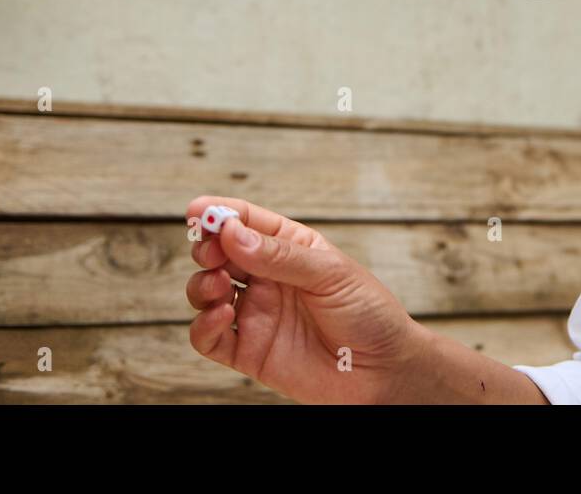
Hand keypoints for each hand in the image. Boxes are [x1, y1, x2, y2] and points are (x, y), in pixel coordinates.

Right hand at [184, 195, 428, 403]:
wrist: (383, 369)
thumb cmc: (368, 312)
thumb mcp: (331, 273)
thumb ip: (280, 256)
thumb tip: (232, 234)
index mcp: (289, 247)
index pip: (246, 221)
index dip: (218, 213)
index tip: (197, 210)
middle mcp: (267, 277)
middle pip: (219, 253)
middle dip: (207, 247)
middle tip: (210, 251)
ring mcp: (256, 313)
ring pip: (206, 292)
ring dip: (201, 285)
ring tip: (218, 285)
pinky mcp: (249, 351)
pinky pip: (209, 338)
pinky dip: (204, 325)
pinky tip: (222, 316)